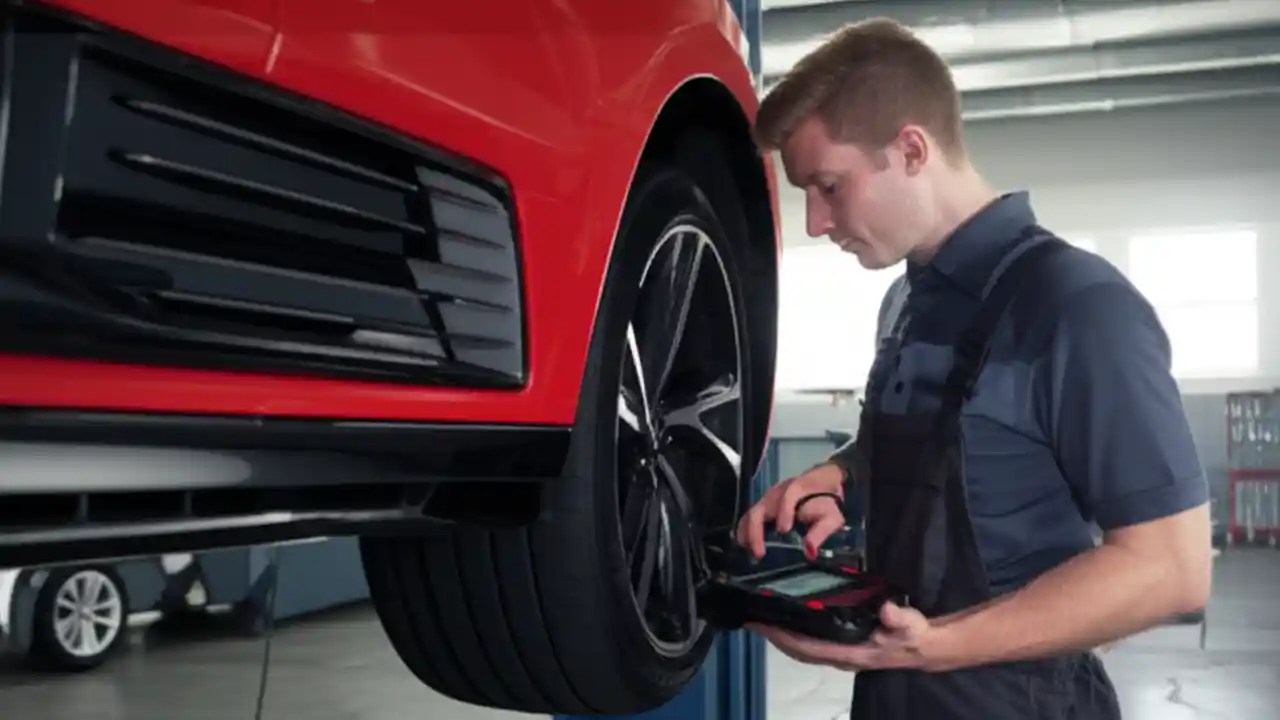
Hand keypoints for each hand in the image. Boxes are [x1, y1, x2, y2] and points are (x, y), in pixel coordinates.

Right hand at [734, 462, 845, 559]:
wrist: (824, 484)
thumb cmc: (828, 503)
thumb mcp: (832, 518)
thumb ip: (821, 532)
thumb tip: (809, 551)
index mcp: (797, 490)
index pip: (787, 496)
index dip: (783, 512)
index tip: (783, 531)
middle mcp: (777, 493)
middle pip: (760, 510)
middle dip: (756, 532)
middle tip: (759, 553)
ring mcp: (767, 498)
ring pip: (751, 514)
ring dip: (747, 534)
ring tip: (749, 551)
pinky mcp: (763, 505)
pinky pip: (750, 517)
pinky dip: (746, 531)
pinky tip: (746, 545)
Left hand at [748, 601, 956, 672]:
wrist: (923, 647)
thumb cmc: (913, 634)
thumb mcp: (910, 624)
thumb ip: (899, 618)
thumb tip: (887, 610)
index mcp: (850, 653)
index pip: (808, 647)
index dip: (784, 638)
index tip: (762, 625)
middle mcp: (839, 656)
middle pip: (797, 650)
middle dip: (773, 636)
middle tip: (750, 618)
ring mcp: (839, 653)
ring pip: (801, 649)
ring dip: (780, 636)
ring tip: (760, 618)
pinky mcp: (842, 646)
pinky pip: (810, 643)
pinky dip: (793, 635)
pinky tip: (784, 620)